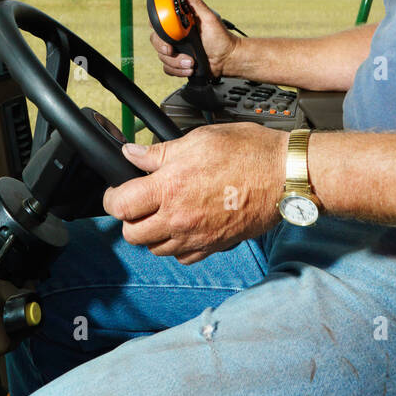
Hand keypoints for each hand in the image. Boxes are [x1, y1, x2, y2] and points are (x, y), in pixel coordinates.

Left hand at [102, 122, 286, 263]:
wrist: (284, 175)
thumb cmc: (248, 152)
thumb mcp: (199, 139)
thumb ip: (160, 152)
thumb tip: (132, 153)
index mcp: (171, 187)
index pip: (121, 205)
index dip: (112, 198)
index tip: (116, 192)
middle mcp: (180, 218)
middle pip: (132, 234)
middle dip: (129, 219)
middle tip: (139, 203)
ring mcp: (197, 236)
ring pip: (156, 249)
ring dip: (152, 234)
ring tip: (162, 214)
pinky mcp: (214, 246)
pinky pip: (183, 257)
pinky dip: (177, 246)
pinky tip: (184, 227)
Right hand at [150, 0, 238, 78]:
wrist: (227, 59)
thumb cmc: (221, 37)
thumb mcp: (208, 17)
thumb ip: (194, 2)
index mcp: (180, 23)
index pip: (159, 20)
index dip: (156, 24)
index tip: (162, 30)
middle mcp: (176, 36)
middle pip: (156, 40)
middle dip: (162, 47)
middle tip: (172, 50)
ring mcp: (177, 50)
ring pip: (162, 56)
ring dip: (176, 62)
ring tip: (191, 62)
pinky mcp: (179, 63)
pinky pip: (168, 68)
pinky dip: (178, 70)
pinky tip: (190, 68)